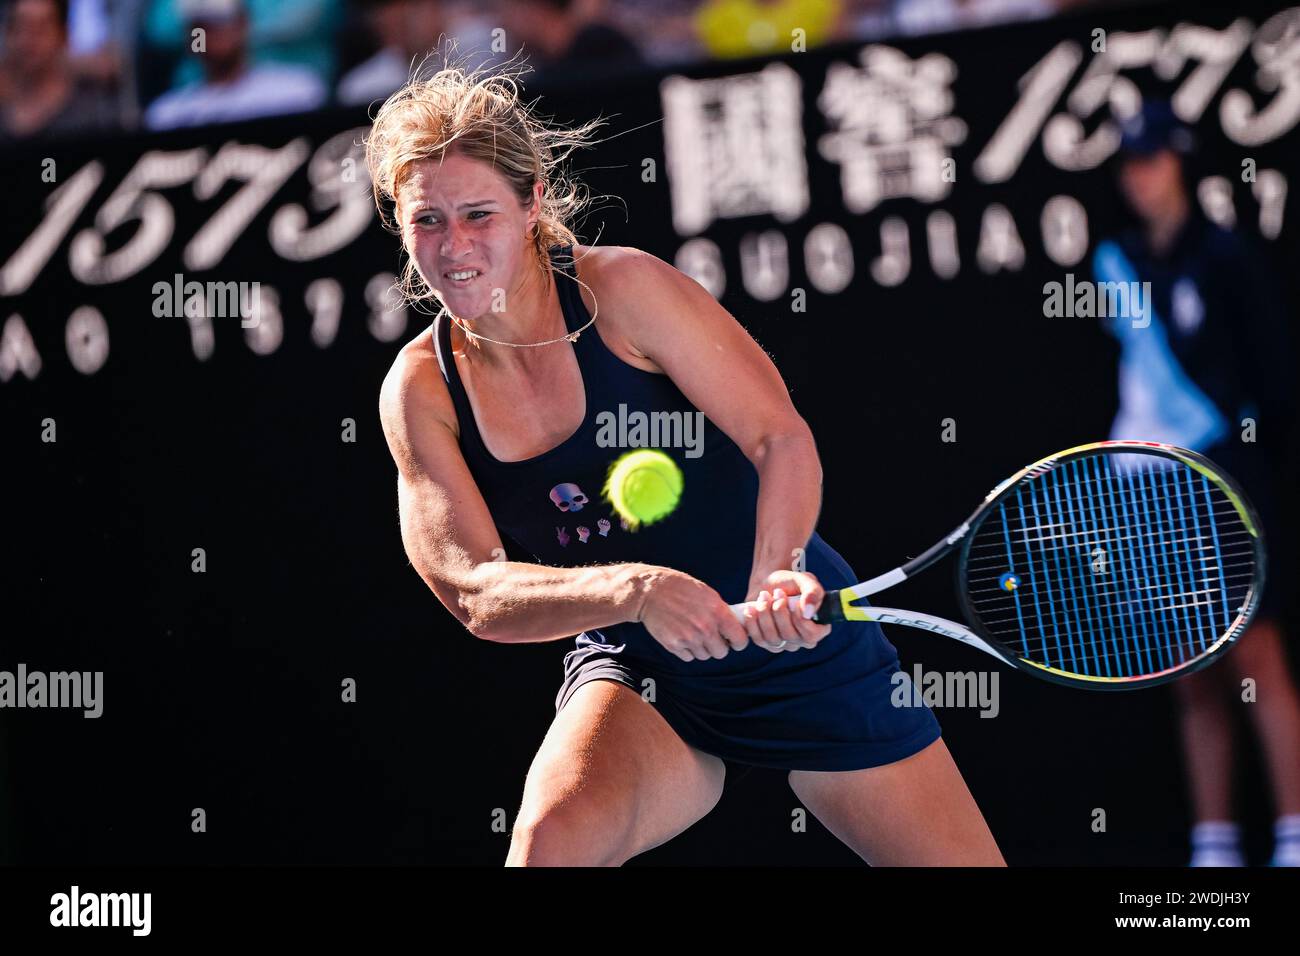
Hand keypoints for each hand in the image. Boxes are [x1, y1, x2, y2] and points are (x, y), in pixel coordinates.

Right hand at [635, 567, 750, 662]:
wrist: (650, 591)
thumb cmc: (680, 588)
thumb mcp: (707, 593)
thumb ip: (721, 611)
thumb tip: (734, 627)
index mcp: (717, 612)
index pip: (739, 639)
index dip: (738, 642)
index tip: (734, 641)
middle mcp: (705, 628)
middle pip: (721, 652)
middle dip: (718, 646)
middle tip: (712, 637)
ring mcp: (689, 638)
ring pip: (704, 656)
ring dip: (702, 648)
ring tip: (694, 634)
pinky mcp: (674, 645)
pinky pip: (688, 657)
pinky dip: (687, 651)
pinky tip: (683, 636)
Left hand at [739, 570, 831, 652]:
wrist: (769, 583)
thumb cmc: (790, 582)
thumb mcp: (806, 580)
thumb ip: (813, 592)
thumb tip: (808, 612)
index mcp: (818, 627)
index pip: (812, 635)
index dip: (799, 620)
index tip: (792, 602)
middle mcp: (802, 639)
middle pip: (789, 636)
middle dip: (779, 611)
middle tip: (777, 592)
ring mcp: (784, 643)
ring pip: (773, 638)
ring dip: (765, 614)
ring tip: (764, 596)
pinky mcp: (767, 642)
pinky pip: (759, 639)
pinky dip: (753, 622)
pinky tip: (751, 608)